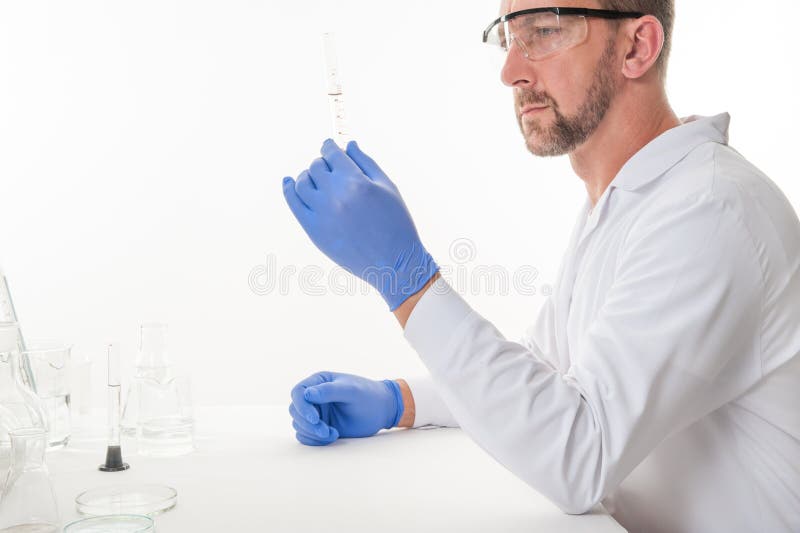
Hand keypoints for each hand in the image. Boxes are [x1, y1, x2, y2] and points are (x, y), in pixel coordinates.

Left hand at [282, 139, 437, 309]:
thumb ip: (366, 163)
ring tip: (316, 179)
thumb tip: (348, 144)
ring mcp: (322, 214)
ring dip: (307, 176)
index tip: (330, 146)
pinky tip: (288, 182)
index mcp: (356, 182)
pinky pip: (294, 203)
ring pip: (302, 182)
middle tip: (330, 168)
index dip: (330, 147)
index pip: (332, 153)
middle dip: (323, 163)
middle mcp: (336, 196)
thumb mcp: (388, 187)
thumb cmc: (396, 223)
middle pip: (316, 166)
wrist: (393, 262)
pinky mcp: (314, 230)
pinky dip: (289, 189)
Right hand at [289, 371, 403, 445]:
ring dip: (313, 433)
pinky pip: (305, 436)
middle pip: (296, 411)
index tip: (315, 418)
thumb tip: (306, 394)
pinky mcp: (319, 426)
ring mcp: (316, 412)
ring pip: (299, 425)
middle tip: (325, 430)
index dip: (302, 406)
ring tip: (333, 433)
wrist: (381, 410)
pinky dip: (314, 440)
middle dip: (308, 424)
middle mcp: (314, 397)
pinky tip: (332, 437)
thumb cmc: (368, 396)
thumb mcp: (351, 391)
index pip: (298, 393)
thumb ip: (329, 391)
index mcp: (319, 382)